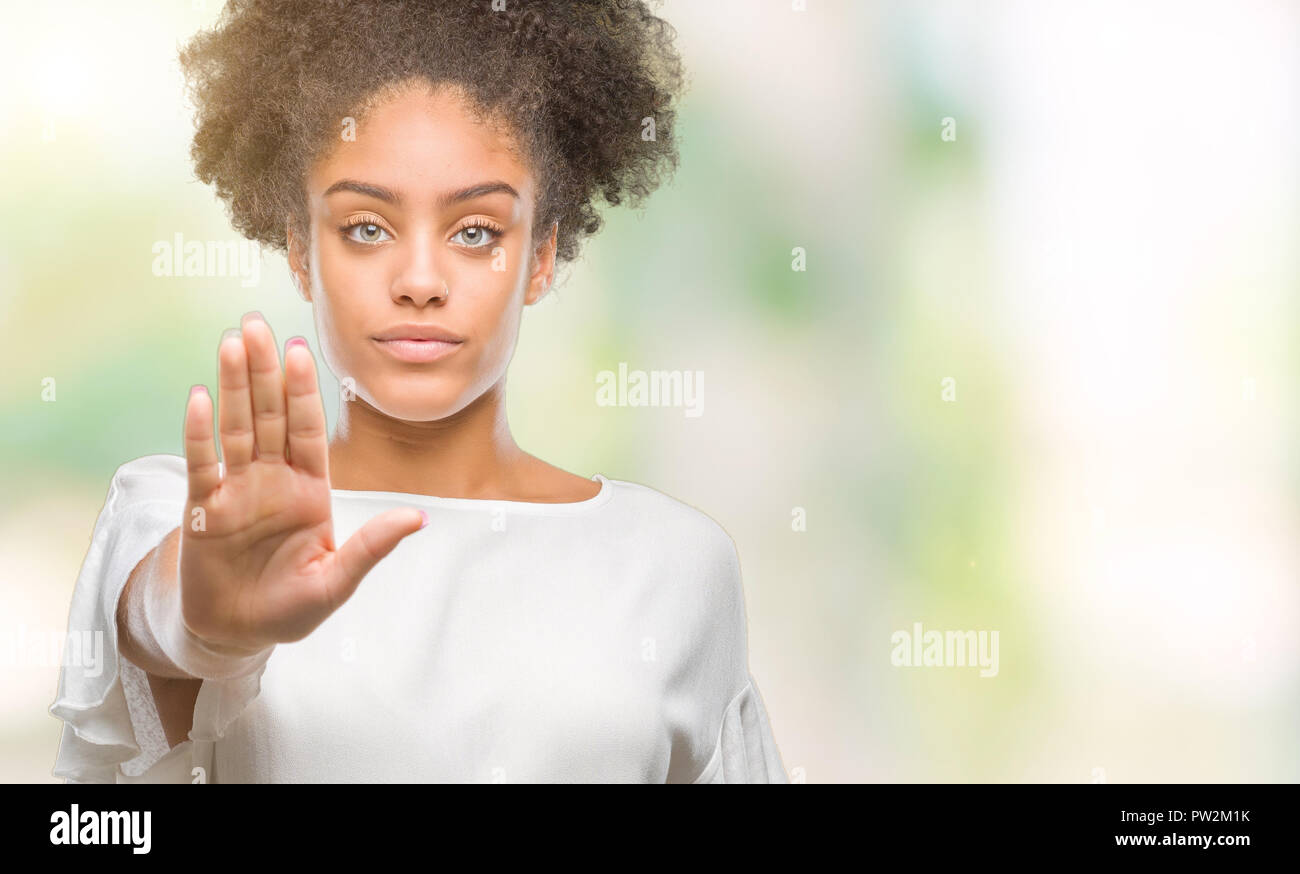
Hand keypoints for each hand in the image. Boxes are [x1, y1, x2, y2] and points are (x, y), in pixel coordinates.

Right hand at [178, 311, 424, 652]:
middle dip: (265, 371)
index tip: (302, 350)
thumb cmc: (291, 608)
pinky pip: (203, 463)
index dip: (304, 391)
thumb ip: (371, 548)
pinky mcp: (204, 509)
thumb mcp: (336, 582)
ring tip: (232, 342)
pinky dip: (200, 432)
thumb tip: (419, 518)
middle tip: (257, 324)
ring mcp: (237, 490)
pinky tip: (200, 396)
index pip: (308, 430)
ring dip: (234, 386)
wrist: (238, 633)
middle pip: (269, 415)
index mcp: (311, 489)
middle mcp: (273, 480)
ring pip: (236, 428)